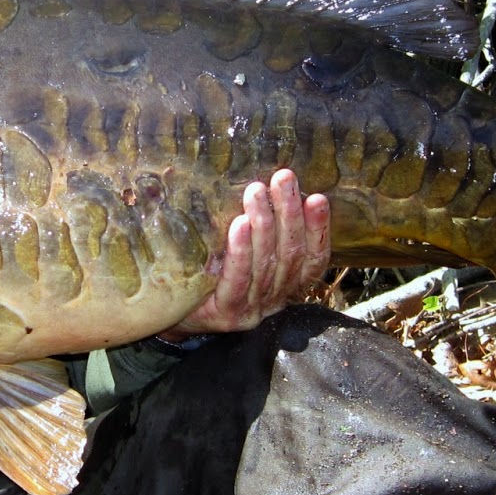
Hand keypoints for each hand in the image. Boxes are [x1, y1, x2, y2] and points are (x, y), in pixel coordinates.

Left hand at [166, 169, 329, 335]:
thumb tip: (268, 185)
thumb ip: (262, 234)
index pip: (313, 259)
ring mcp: (253, 309)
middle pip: (290, 255)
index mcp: (287, 286)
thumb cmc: (212, 276)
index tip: (317, 198)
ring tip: (257, 192)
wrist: (177, 315)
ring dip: (265, 224)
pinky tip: (240, 225)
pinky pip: (237, 279)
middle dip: (289, 213)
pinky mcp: (227, 313)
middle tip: (284, 179)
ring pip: (266, 264)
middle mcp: (275, 299)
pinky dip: (241, 251)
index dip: (318, 229)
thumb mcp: (244, 255)